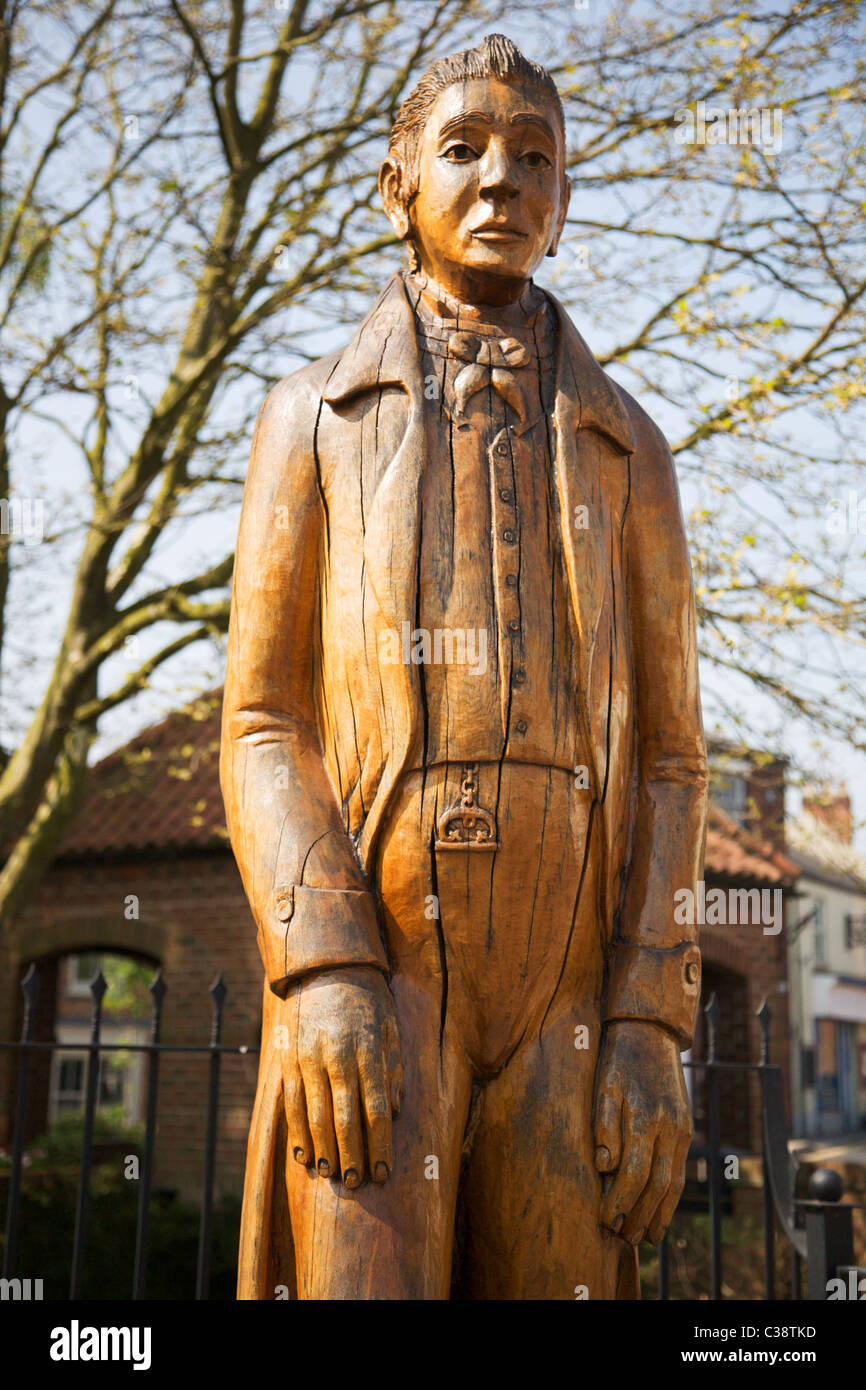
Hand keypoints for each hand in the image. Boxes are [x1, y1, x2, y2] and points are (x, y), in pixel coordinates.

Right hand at [282, 966, 402, 1188]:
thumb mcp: (391, 1027)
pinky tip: (305, 1155)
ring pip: (315, 1115)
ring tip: (332, 1176)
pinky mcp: (289, 1059)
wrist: (325, 967)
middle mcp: (337, 1056)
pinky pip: (292, 1104)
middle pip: (345, 1118)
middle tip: (356, 1184)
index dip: (379, 1145)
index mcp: (368, 1050)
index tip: (383, 1171)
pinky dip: (297, 1133)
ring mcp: (309, 1058)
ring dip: (324, 1150)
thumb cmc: (366, 1000)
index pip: (375, 1109)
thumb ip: (393, 1069)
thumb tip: (394, 1112)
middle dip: (351, 1155)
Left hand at [593, 1020, 691, 1244]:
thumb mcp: (604, 1084)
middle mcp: (670, 1129)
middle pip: (657, 1186)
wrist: (652, 1032)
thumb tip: (603, 1166)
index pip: (634, 1174)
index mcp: (647, 1118)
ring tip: (645, 1238)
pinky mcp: (686, 1130)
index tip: (605, 1220)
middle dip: (640, 1216)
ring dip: (659, 1214)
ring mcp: (682, 1131)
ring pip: (674, 1184)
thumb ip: (603, 1124)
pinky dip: (671, 1197)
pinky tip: (661, 1212)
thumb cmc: (619, 1058)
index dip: (620, 1202)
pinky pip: (680, 1171)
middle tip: (622, 1239)